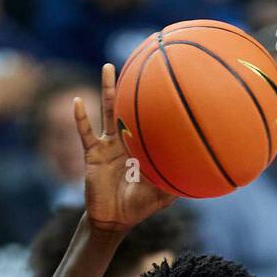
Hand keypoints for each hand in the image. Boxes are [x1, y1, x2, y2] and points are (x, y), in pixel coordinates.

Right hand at [75, 63, 176, 232]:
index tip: (169, 80)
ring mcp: (109, 144)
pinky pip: (85, 133)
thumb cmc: (138, 207)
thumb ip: (176, 181)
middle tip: (142, 57)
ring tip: (108, 67)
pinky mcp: (93, 153)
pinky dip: (80, 118)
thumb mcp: (162, 194)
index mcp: (143, 146)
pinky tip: (76, 102)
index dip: (159, 103)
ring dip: (108, 89)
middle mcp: (127, 140)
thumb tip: (200, 173)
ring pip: (108, 111)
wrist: (113, 219)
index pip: (152, 120)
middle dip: (135, 85)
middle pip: (131, 107)